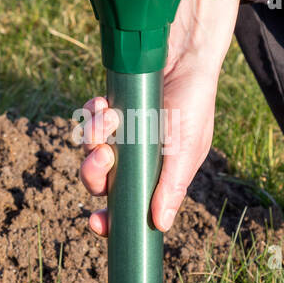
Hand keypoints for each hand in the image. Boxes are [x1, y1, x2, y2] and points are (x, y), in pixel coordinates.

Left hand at [78, 0, 240, 235]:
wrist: (185, 57)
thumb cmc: (194, 105)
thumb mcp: (186, 149)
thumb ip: (171, 186)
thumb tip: (160, 225)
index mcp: (155, 177)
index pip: (127, 208)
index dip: (109, 220)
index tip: (95, 222)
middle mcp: (135, 160)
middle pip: (100, 182)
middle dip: (94, 172)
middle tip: (103, 155)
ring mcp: (120, 136)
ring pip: (90, 150)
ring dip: (94, 137)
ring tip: (111, 116)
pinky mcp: (110, 111)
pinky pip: (88, 121)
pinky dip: (92, 114)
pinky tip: (105, 103)